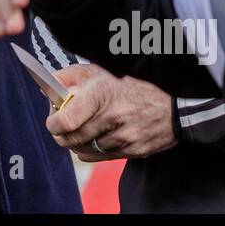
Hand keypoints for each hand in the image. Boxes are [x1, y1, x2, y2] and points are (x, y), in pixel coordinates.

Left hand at [46, 64, 176, 160]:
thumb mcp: (101, 69)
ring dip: (78, 141)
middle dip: (61, 134)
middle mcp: (113, 117)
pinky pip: (101, 156)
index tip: (53, 119)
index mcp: (102, 93)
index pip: (67, 121)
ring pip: (85, 150)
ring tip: (83, 127)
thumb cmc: (136, 81)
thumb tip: (49, 87)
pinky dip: (93, 149)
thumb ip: (71, 76)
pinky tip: (96, 136)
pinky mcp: (134, 150)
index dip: (54, 123)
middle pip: (72, 139)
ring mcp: (124, 136)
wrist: (175, 100)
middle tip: (62, 125)